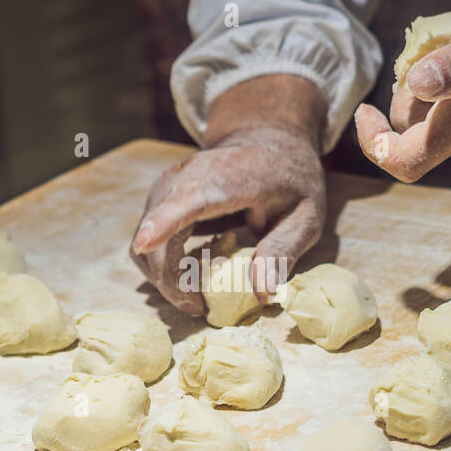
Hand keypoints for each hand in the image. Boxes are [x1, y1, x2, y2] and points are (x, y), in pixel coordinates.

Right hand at [131, 76, 327, 314]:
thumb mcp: (306, 218)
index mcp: (229, 176)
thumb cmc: (289, 181)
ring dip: (163, 277)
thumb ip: (283, 252)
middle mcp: (187, 176)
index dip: (166, 220)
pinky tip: (186, 278)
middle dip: (171, 277)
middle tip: (199, 307)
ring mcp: (167, 187)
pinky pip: (145, 241)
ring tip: (195, 298)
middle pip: (158, 229)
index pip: (191, 197)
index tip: (145, 242)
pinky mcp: (157, 200)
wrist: (266, 143)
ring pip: (144, 240)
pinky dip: (159, 266)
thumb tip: (263, 294)